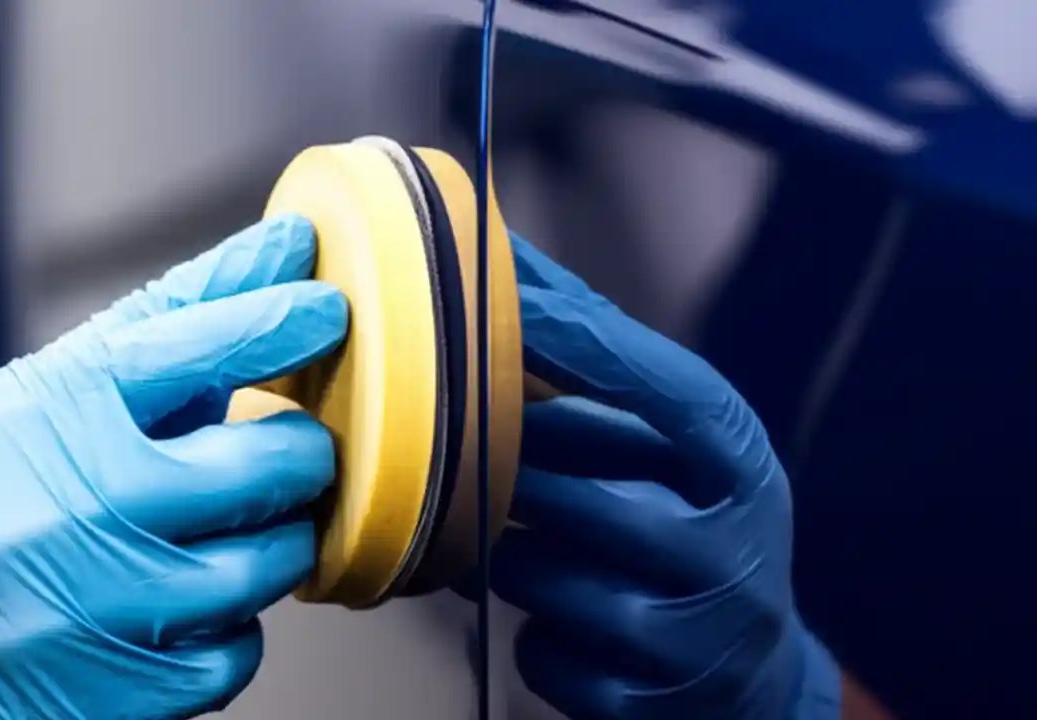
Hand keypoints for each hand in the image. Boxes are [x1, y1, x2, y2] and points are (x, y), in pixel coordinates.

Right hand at [0, 215, 347, 718]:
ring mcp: (101, 609)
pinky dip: (232, 626)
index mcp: (49, 415)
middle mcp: (76, 509)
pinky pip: (238, 652)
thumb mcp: (34, 398)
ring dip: (276, 540)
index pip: (195, 346)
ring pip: (270, 564)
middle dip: (300, 452)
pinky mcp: (121, 693)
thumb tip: (280, 254)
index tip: (327, 309)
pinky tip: (187, 603)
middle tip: (287, 446)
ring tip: (231, 526)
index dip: (278, 320)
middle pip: (266, 466)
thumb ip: (165, 329)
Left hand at [494, 233, 840, 718]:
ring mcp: (691, 642)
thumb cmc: (696, 535)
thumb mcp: (685, 457)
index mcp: (748, 475)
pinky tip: (563, 621)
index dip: (587, 346)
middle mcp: (734, 556)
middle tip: (473, 446)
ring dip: (506, 551)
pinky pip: (534, 647)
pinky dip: (530, 629)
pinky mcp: (641, 706)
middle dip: (509, 468)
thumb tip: (515, 268)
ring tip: (520, 542)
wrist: (751, 679)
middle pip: (569, 492)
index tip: (511, 302)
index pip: (676, 395)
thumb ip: (610, 377)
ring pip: (532, 571)